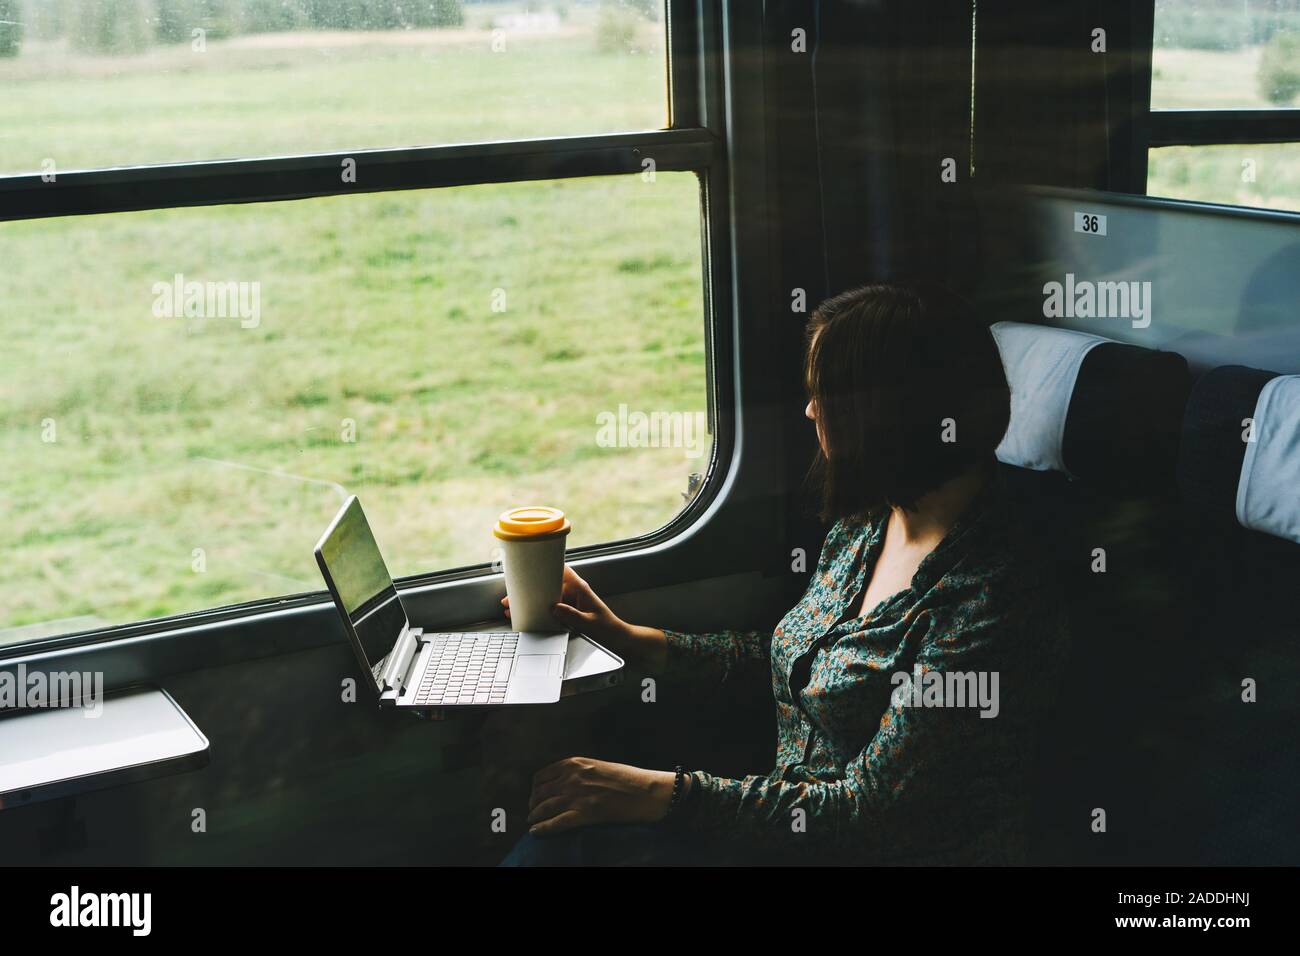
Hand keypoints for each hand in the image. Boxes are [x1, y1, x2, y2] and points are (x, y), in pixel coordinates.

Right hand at [500, 565, 629, 646]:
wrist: (617, 638)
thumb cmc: (608, 628)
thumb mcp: (589, 623)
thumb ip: (572, 615)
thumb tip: (553, 607)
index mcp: (580, 588)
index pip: (561, 569)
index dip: (545, 565)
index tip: (528, 566)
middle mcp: (573, 591)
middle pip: (547, 585)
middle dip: (529, 589)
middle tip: (511, 597)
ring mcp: (569, 601)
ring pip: (546, 597)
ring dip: (530, 601)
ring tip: (512, 607)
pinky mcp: (568, 611)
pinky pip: (550, 607)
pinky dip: (537, 610)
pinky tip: (526, 615)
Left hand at [527, 757, 676, 835]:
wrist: (645, 791)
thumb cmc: (627, 779)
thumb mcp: (597, 766)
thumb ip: (579, 772)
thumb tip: (564, 783)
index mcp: (575, 764)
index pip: (542, 776)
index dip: (535, 788)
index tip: (535, 795)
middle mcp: (572, 778)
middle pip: (540, 793)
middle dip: (533, 803)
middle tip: (532, 811)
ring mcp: (577, 796)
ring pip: (544, 808)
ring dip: (534, 816)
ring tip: (532, 821)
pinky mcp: (585, 814)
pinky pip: (556, 823)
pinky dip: (543, 828)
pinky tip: (535, 832)